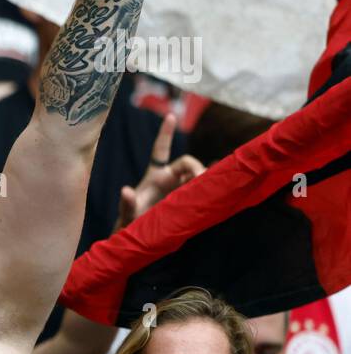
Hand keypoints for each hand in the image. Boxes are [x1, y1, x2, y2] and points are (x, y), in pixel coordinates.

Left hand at [116, 112, 204, 229]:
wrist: (141, 237)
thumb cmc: (131, 223)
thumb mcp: (127, 214)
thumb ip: (126, 203)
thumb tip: (126, 190)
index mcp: (155, 175)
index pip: (161, 150)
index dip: (166, 133)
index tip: (171, 117)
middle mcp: (169, 178)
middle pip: (187, 162)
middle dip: (196, 167)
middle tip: (201, 177)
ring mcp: (181, 187)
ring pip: (198, 174)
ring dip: (206, 176)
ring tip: (213, 184)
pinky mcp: (189, 198)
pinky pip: (204, 187)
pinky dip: (214, 182)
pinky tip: (227, 180)